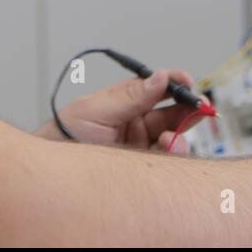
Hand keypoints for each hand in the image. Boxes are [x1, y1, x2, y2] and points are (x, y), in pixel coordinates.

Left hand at [37, 69, 203, 153]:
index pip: (156, 86)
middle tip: (200, 107)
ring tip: (171, 139)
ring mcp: (141, 144)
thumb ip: (130, 97)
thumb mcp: (95, 110)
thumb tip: (159, 76)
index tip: (187, 81)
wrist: (51, 174)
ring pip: (174, 135)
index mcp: (124, 101)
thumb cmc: (63, 136)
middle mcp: (136, 121)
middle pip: (171, 111)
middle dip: (188, 107)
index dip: (174, 81)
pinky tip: (167, 150)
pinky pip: (168, 159)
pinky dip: (174, 154)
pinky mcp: (144, 167)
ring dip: (181, 133)